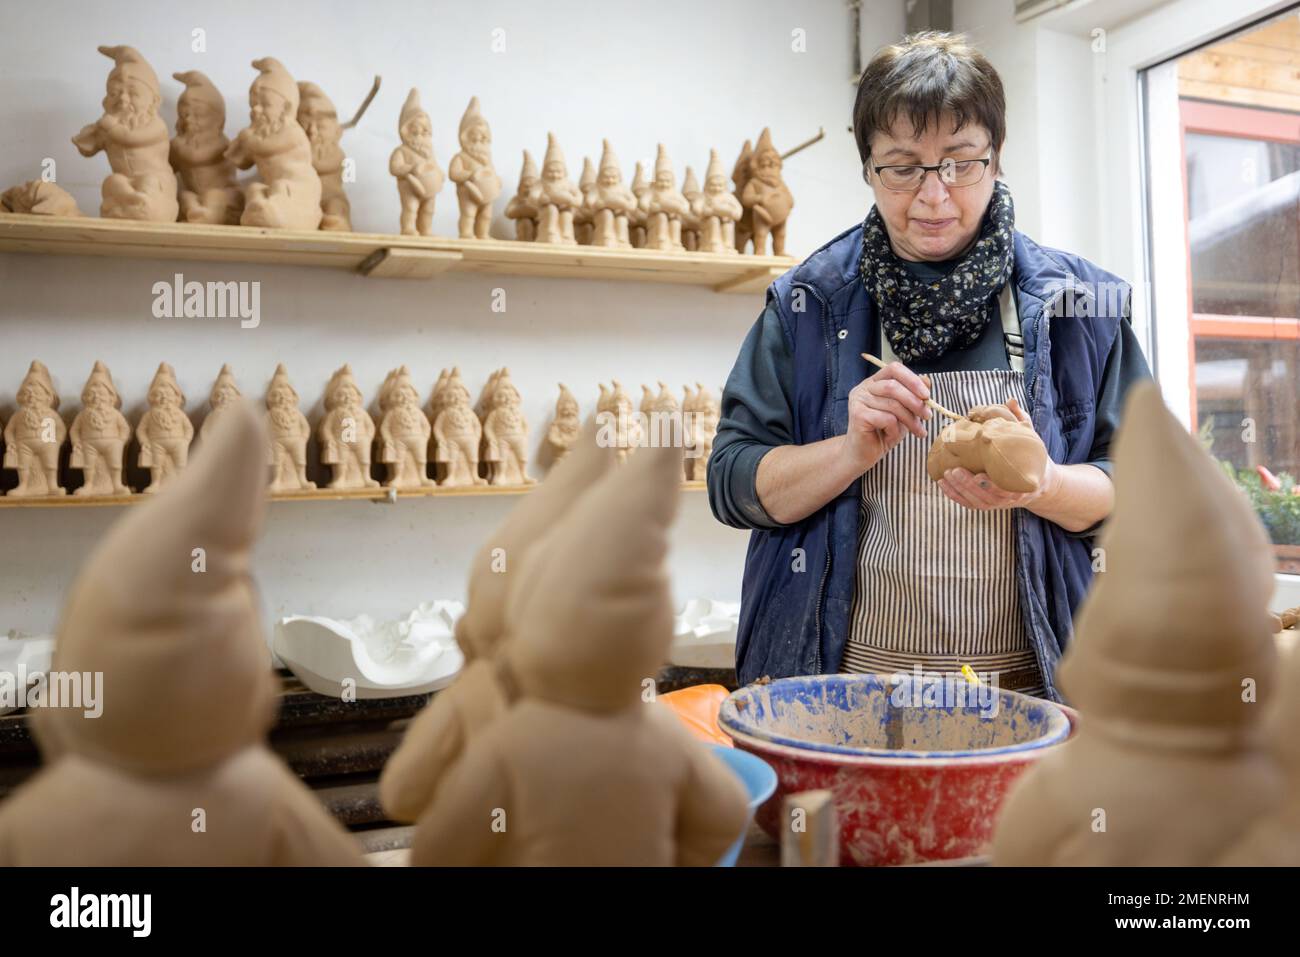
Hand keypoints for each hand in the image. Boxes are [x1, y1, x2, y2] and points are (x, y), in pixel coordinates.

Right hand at [844, 360, 931, 471]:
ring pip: (892, 404)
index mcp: (874, 382)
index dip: (912, 379)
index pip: (894, 369)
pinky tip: (892, 436)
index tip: (927, 395)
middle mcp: (863, 388)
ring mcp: (858, 400)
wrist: (863, 454)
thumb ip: (913, 395)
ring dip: (910, 420)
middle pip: (893, 386)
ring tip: (918, 431)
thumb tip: (927, 380)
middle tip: (928, 416)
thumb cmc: (884, 432)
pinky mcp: (858, 415)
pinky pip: (886, 418)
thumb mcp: (904, 412)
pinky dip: (895, 429)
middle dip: (915, 402)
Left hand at [937, 398, 1054, 509]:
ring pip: (976, 501)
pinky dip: (955, 495)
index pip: (1007, 490)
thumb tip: (1010, 400)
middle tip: (953, 470)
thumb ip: (1021, 421)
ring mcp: (998, 503)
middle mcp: (1011, 497)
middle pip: (987, 497)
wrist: (1038, 482)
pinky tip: (942, 483)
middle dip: (968, 485)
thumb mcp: (1030, 439)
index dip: (992, 485)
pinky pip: (969, 503)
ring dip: (959, 489)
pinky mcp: (988, 504)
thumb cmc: (1031, 457)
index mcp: (1024, 484)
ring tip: (946, 474)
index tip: (979, 475)